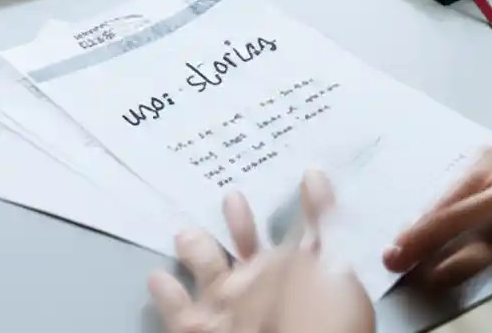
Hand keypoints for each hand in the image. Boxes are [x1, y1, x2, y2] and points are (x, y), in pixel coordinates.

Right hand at [147, 171, 373, 332]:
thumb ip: (325, 225)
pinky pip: (177, 311)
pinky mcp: (197, 329)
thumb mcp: (334, 264)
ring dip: (198, 252)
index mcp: (301, 274)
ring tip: (186, 234)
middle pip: (253, 254)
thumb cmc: (317, 323)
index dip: (313, 204)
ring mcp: (231, 312)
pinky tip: (157, 277)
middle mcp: (266, 292)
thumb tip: (315, 178)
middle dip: (240, 227)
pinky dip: (166, 294)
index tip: (310, 174)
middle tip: (232, 198)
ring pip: (210, 274)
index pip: (310, 234)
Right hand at [384, 146, 491, 286]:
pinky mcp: (489, 151)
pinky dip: (446, 200)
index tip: (394, 261)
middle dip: (416, 232)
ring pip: (447, 190)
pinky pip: (458, 180)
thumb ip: (483, 257)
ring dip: (429, 216)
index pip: (448, 220)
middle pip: (441, 204)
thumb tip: (439, 271)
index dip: (419, 243)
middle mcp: (488, 165)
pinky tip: (440, 212)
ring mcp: (487, 154)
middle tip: (394, 254)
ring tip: (412, 237)